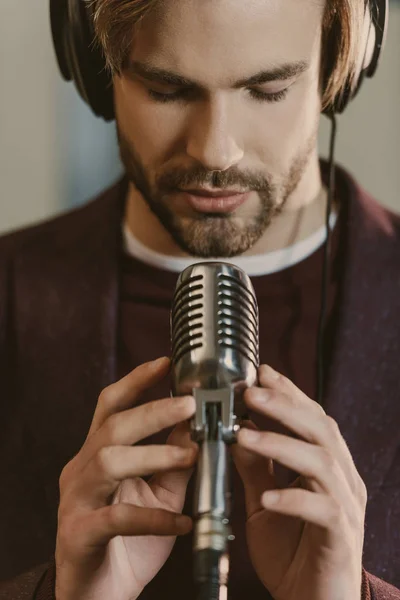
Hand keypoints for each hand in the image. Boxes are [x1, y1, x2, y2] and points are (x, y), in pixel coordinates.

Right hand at [55, 356, 197, 599]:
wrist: (101, 593)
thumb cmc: (131, 540)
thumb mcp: (160, 493)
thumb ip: (174, 459)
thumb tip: (198, 425)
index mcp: (99, 454)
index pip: (111, 406)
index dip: (137, 380)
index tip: (167, 362)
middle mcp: (82, 470)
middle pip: (112, 426)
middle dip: (152, 410)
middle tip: (189, 403)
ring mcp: (77, 502)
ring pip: (108, 462)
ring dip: (153, 454)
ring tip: (189, 455)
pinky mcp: (80, 535)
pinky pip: (116, 519)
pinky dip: (152, 517)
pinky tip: (182, 521)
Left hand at [229, 364, 367, 599]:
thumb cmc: (292, 552)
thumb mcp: (264, 504)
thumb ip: (255, 470)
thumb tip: (238, 432)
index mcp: (327, 466)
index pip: (311, 418)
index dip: (289, 393)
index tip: (262, 372)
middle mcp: (342, 480)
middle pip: (320, 429)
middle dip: (285, 406)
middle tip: (251, 392)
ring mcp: (346, 507)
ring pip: (321, 462)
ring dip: (282, 444)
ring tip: (245, 435)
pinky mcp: (341, 537)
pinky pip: (322, 510)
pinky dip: (293, 498)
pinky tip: (267, 496)